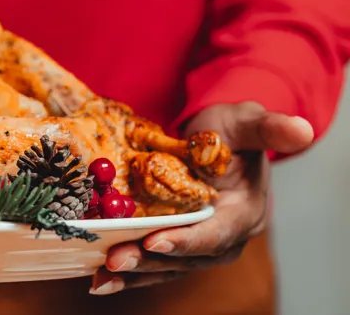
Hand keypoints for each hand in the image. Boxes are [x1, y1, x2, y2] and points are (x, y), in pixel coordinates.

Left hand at [90, 101, 313, 294]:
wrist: (215, 137)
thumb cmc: (230, 130)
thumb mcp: (246, 122)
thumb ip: (269, 129)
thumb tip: (302, 130)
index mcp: (245, 212)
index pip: (216, 233)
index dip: (187, 240)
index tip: (156, 240)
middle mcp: (224, 236)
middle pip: (187, 257)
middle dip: (150, 260)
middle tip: (115, 260)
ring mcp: (199, 244)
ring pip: (167, 267)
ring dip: (134, 274)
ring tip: (101, 277)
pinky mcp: (177, 243)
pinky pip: (154, 264)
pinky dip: (129, 274)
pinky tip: (98, 279)